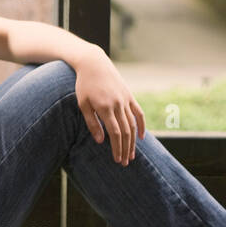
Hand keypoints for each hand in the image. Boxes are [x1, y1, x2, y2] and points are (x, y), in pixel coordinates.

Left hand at [73, 50, 144, 165]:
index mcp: (105, 108)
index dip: (117, 148)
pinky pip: (139, 113)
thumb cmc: (84, 85)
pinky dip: (142, 125)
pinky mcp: (130, 96)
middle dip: (125, 149)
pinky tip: (141, 137)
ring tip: (131, 155)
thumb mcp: (83, 103)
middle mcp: (118, 105)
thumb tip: (101, 141)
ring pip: (133, 125)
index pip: (115, 133)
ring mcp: (126, 100)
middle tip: (125, 162)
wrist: (94, 64)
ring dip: (133, 142)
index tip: (117, 159)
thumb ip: (92, 123)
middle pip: (126, 132)